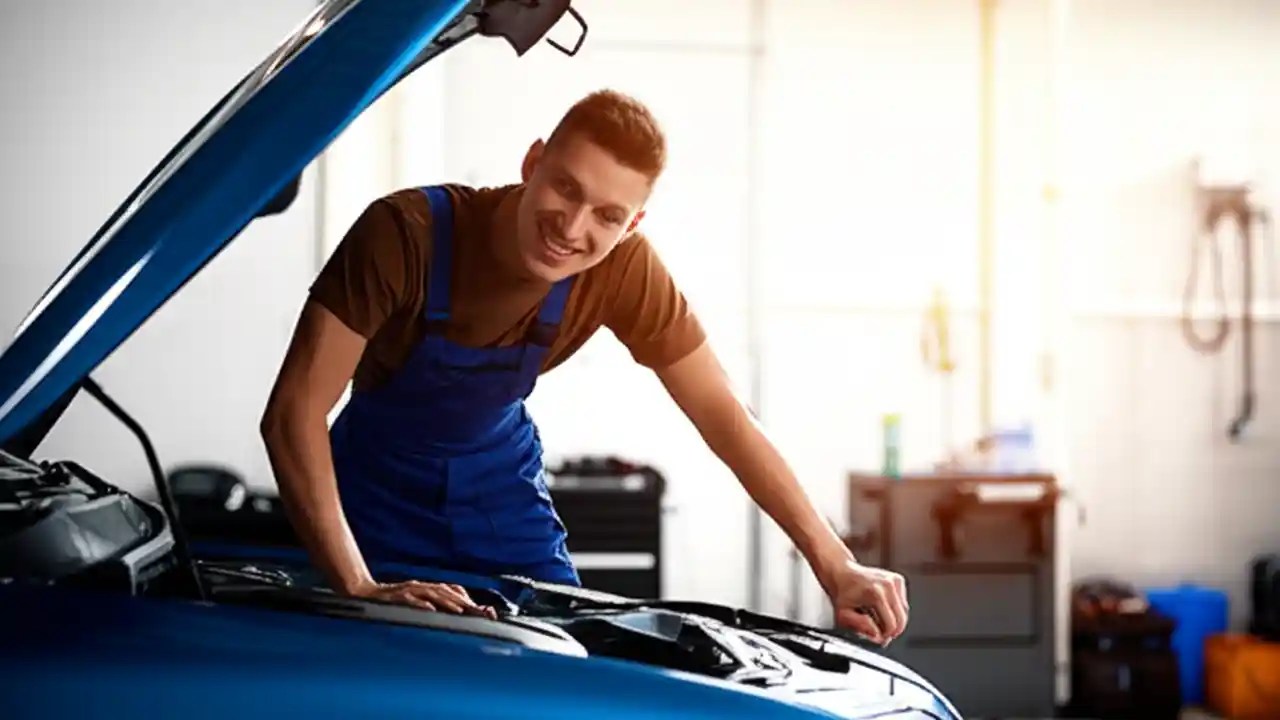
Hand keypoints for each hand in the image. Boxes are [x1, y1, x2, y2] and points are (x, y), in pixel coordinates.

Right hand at [348, 580, 496, 618]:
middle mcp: (419, 587)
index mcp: (425, 588)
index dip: (465, 598)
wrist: (364, 594)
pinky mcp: (395, 597)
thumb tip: (449, 612)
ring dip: (447, 602)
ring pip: (431, 593)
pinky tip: (429, 609)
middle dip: (462, 601)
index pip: (449, 590)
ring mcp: (407, 590)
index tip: (480, 610)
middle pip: (444, 591)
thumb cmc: (390, 601)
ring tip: (459, 610)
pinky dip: (420, 604)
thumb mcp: (414, 601)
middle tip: (476, 611)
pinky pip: (409, 600)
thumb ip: (430, 604)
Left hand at [825, 561, 908, 646]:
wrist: (842, 573)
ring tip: (877, 618)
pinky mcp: (898, 579)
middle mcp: (888, 585)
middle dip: (891, 629)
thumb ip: (861, 627)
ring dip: (894, 620)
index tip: (876, 636)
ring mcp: (894, 580)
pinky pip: (903, 603)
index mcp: (876, 593)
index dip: (884, 635)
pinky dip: (895, 610)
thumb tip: (878, 635)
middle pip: (901, 619)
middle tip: (878, 631)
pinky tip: (881, 608)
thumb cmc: (842, 595)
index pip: (891, 625)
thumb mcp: (844, 615)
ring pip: (904, 612)